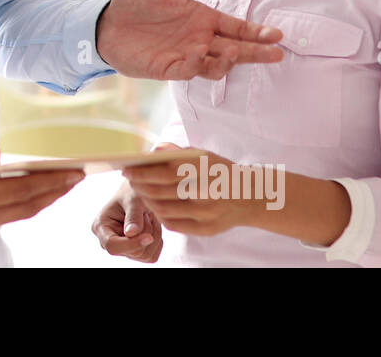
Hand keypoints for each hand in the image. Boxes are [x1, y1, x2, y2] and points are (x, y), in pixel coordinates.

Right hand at [0, 131, 83, 239]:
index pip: (20, 190)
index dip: (50, 181)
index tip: (74, 170)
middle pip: (26, 206)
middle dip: (55, 191)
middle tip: (80, 176)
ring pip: (20, 213)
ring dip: (45, 198)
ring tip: (67, 182)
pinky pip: (9, 214)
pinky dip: (29, 202)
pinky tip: (41, 189)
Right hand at [92, 180, 162, 262]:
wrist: (137, 193)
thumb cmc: (132, 191)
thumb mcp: (132, 199)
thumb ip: (133, 215)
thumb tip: (132, 233)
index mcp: (101, 226)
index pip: (112, 246)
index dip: (132, 244)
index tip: (149, 237)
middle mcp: (109, 241)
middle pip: (134, 252)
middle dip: (146, 234)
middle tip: (146, 215)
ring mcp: (122, 249)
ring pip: (145, 255)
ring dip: (154, 236)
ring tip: (149, 218)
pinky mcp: (136, 252)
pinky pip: (152, 256)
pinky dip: (158, 242)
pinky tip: (152, 226)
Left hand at [95, 0, 283, 79]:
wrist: (106, 21)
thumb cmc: (136, 0)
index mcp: (203, 18)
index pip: (237, 28)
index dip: (257, 32)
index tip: (278, 35)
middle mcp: (200, 39)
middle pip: (236, 49)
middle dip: (256, 52)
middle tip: (276, 53)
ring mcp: (186, 55)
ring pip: (217, 65)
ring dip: (227, 61)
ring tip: (233, 51)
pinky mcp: (169, 68)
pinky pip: (190, 71)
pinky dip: (198, 64)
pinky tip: (200, 53)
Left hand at [123, 147, 265, 236]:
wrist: (253, 197)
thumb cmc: (222, 172)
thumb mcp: (204, 156)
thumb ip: (177, 153)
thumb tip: (152, 151)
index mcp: (206, 170)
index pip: (165, 171)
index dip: (143, 172)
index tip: (127, 169)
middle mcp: (207, 193)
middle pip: (161, 192)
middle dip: (140, 185)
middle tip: (130, 180)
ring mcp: (207, 214)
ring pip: (163, 209)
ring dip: (146, 200)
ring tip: (140, 191)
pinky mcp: (207, 230)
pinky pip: (173, 224)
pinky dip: (159, 214)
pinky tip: (154, 205)